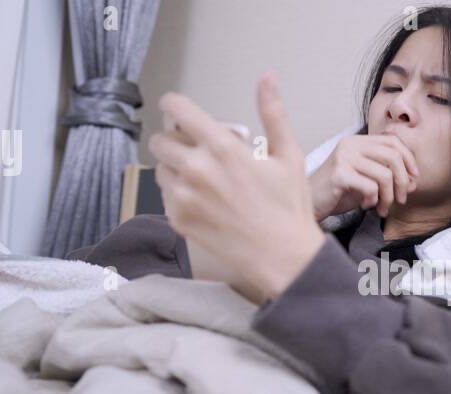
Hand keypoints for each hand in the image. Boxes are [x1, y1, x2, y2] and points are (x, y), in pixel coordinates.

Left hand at [149, 72, 325, 304]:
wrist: (283, 257)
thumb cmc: (289, 208)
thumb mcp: (288, 155)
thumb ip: (273, 114)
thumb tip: (267, 78)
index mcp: (222, 148)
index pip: (177, 109)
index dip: (174, 105)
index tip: (178, 110)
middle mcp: (196, 170)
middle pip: (161, 139)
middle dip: (177, 140)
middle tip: (198, 151)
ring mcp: (184, 197)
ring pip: (161, 168)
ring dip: (175, 168)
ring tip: (203, 180)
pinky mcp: (178, 220)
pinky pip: (166, 196)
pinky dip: (179, 194)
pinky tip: (205, 202)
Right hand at [309, 134, 419, 220]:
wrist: (312, 203)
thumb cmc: (339, 192)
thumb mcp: (367, 180)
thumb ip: (389, 177)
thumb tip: (414, 181)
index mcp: (358, 141)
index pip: (393, 141)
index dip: (409, 159)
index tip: (414, 179)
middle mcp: (350, 144)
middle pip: (392, 157)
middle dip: (402, 181)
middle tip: (402, 199)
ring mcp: (343, 157)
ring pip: (384, 175)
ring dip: (389, 196)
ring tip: (383, 208)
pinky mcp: (339, 174)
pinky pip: (370, 187)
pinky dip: (373, 200)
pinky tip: (366, 205)